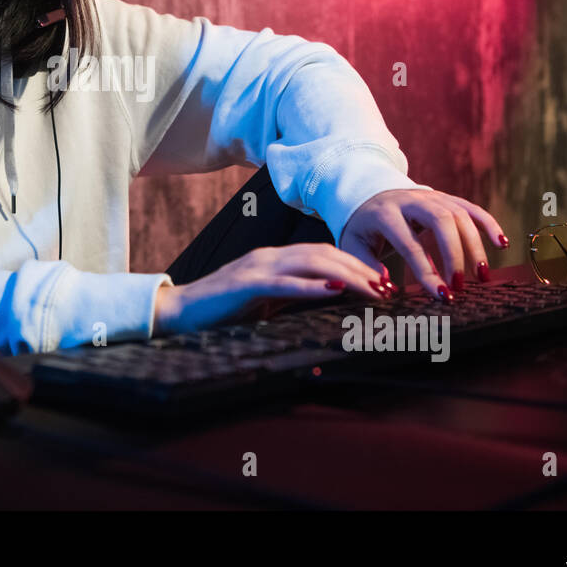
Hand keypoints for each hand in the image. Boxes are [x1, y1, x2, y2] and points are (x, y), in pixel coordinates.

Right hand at [153, 244, 391, 336]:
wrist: (178, 313)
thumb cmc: (222, 311)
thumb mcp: (265, 302)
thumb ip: (293, 297)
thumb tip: (329, 301)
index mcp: (274, 259)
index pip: (323, 253)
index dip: (355, 263)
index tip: (382, 280)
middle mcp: (269, 257)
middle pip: (323, 253)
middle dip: (359, 267)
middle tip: (388, 285)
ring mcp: (257, 268)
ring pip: (311, 263)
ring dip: (346, 274)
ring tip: (372, 287)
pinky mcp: (246, 285)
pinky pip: (285, 283)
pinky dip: (313, 285)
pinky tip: (335, 289)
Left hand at [338, 188, 509, 299]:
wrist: (369, 193)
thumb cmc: (362, 226)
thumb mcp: (353, 244)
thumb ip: (366, 266)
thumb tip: (386, 290)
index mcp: (385, 214)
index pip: (409, 244)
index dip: (427, 271)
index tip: (441, 295)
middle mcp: (411, 201)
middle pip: (440, 221)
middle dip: (454, 255)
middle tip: (461, 285)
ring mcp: (431, 196)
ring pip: (459, 214)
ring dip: (474, 245)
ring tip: (483, 276)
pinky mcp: (445, 197)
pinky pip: (471, 207)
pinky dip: (488, 224)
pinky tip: (502, 244)